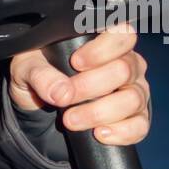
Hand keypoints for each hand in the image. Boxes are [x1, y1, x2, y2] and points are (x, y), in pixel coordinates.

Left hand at [8, 23, 150, 145]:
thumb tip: (62, 93)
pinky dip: (121, 132)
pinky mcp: (136, 119)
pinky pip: (140, 126)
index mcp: (104, 42)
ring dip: (99, 112)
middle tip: (64, 99)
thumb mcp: (28, 69)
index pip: (121, 34)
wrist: (39, 110)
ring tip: (71, 120)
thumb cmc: (39, 76)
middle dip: (90, 87)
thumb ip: (40, 74)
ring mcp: (135, 90)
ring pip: (132, 99)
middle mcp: (126, 63)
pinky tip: (100, 134)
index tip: (75, 63)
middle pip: (124, 70)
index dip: (102, 49)